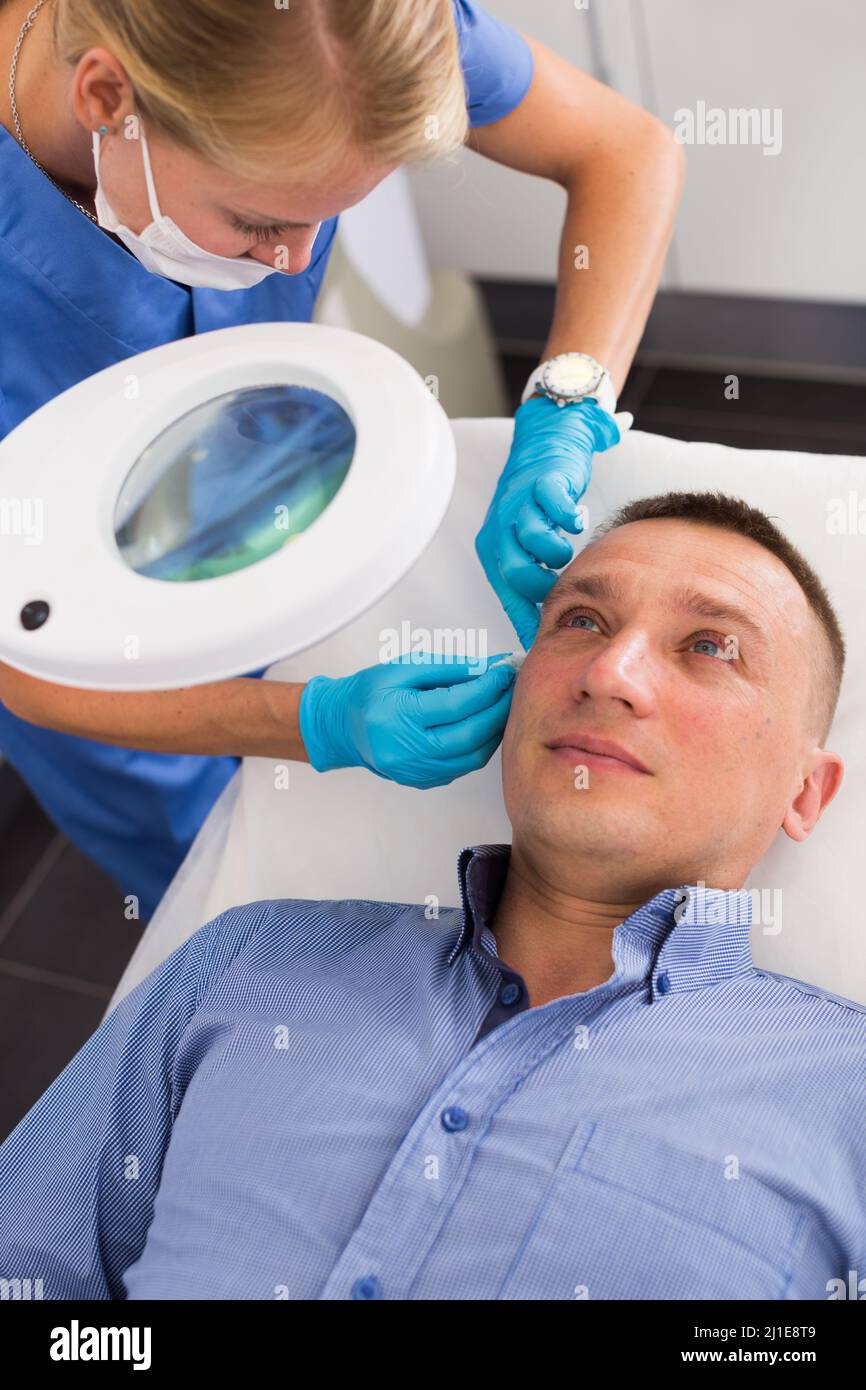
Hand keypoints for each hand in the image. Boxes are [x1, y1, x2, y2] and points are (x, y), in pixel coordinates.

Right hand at [298, 652, 517, 788]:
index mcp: (397, 716)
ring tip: (502, 705)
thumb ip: (448, 667)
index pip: (456, 704)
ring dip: (495, 730)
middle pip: (469, 734)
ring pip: (472, 756)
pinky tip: (484, 725)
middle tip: (512, 689)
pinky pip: (464, 766)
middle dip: (498, 709)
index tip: (504, 672)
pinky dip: (481, 745)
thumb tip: (488, 668)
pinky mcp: (424, 781)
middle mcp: (405, 750)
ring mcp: (415, 770)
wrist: (345, 727)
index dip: (487, 687)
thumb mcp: (404, 667)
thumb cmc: (370, 694)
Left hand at [476, 396, 628, 648]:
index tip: (547, 638)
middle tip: (563, 582)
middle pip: (515, 572)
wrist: (545, 445)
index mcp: (492, 548)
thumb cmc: (536, 505)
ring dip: (558, 552)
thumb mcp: (524, 544)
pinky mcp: (542, 482)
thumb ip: (531, 580)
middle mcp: (500, 527)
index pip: (506, 594)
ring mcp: (519, 503)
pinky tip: (575, 519)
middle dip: (543, 585)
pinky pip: (555, 508)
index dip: (528, 618)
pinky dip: (570, 519)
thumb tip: (541, 629)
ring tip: (567, 546)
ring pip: (533, 542)